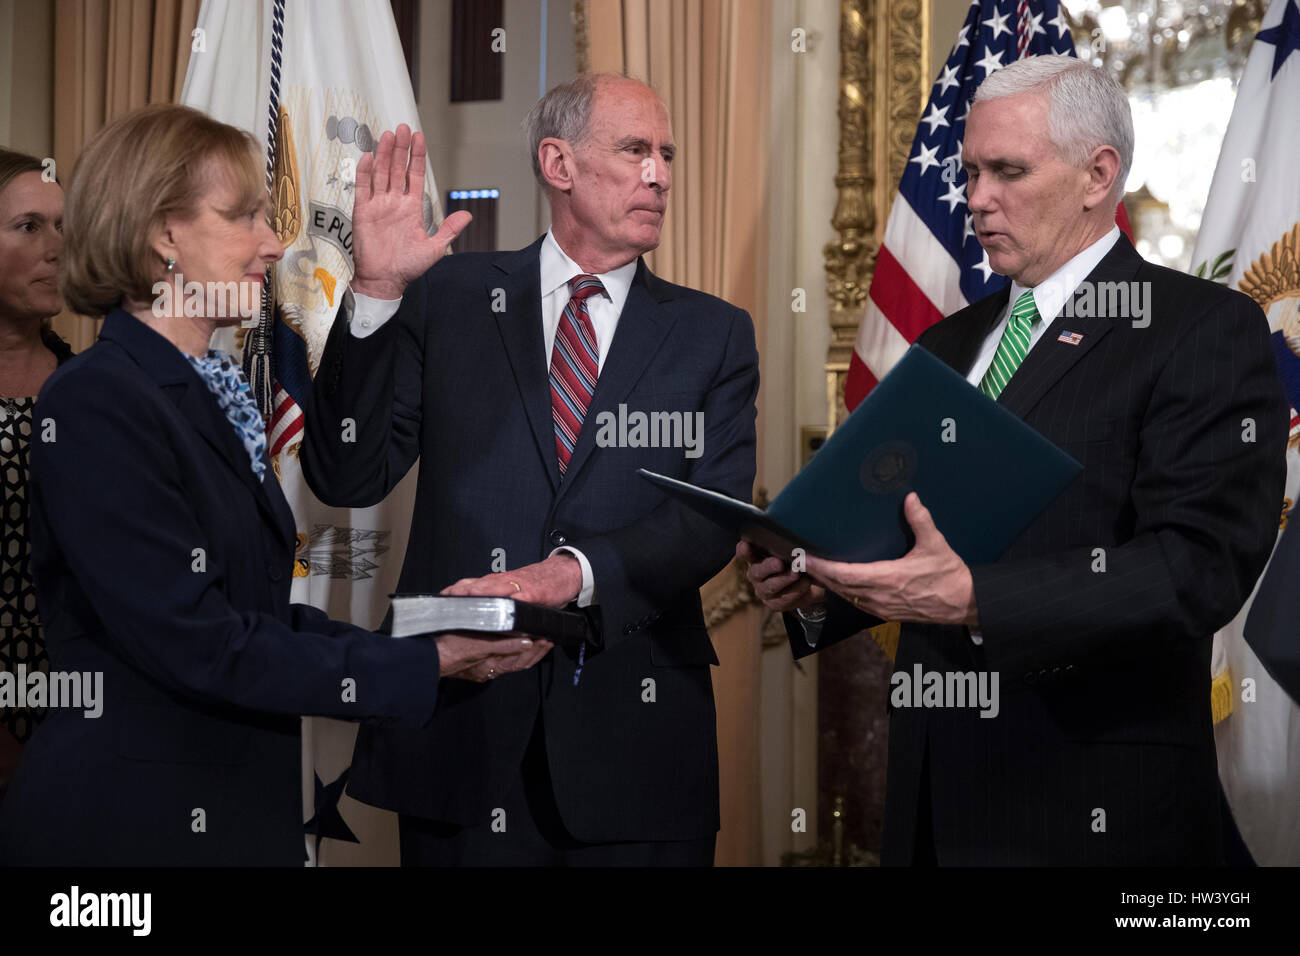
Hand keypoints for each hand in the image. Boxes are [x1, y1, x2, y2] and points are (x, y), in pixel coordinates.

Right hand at [351, 124, 471, 299]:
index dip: (417, 157)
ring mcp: (378, 205)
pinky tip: (368, 157)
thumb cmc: (408, 266)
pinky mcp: (363, 212)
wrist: (385, 280)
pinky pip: (363, 188)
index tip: (419, 138)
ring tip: (388, 135)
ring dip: (384, 154)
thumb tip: (468, 215)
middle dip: (400, 148)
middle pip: (397, 168)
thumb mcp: (435, 248)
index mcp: (412, 208)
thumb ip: (449, 230)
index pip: (415, 176)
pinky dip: (364, 172)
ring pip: (381, 173)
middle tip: (403, 128)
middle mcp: (395, 202)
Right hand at [433, 633, 552, 682]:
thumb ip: (503, 644)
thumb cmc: (446, 648)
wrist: (423, 655)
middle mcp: (486, 669)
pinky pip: (497, 657)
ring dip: (523, 649)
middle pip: (518, 662)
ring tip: (536, 638)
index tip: (545, 638)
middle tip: (547, 639)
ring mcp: (479, 666)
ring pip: (509, 660)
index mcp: (489, 667)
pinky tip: (514, 640)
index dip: (535, 650)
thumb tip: (526, 641)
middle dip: (534, 650)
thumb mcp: (478, 644)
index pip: (520, 660)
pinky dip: (509, 648)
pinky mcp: (472, 660)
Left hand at [440, 554, 582, 609]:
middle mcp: (502, 583)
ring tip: (460, 604)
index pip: (469, 585)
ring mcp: (516, 587)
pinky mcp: (531, 594)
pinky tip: (496, 612)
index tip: (438, 599)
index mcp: (496, 583)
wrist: (564, 573)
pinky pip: (515, 600)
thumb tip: (474, 606)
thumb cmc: (539, 584)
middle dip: (458, 594)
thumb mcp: (513, 588)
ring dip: (475, 595)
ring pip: (491, 590)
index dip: (454, 592)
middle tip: (443, 604)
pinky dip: (504, 605)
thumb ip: (495, 597)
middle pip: (475, 586)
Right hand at [737, 539, 825, 612]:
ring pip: (770, 587)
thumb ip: (786, 546)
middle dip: (768, 567)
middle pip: (756, 572)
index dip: (744, 550)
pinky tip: (805, 583)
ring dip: (784, 580)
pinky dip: (795, 591)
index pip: (745, 553)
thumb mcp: (792, 550)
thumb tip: (792, 542)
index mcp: (755, 557)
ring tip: (797, 573)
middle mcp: (755, 574)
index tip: (745, 545)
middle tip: (779, 563)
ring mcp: (763, 590)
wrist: (810, 582)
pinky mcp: (773, 604)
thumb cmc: (796, 560)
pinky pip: (782, 600)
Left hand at [803, 493, 977, 626]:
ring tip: (812, 569)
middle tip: (798, 560)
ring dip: (828, 583)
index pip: (844, 574)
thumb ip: (920, 520)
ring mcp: (881, 607)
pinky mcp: (886, 613)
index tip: (804, 556)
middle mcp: (879, 596)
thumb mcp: (936, 545)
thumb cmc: (950, 577)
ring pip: (845, 597)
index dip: (821, 566)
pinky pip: (856, 603)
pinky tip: (836, 582)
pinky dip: (842, 592)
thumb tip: (910, 498)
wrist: (965, 604)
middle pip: (837, 586)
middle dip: (817, 573)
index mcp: (888, 579)